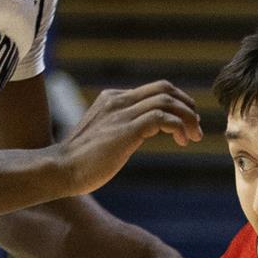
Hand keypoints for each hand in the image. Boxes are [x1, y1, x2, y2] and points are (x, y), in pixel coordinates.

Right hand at [54, 82, 200, 194]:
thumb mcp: (106, 136)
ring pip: (166, 101)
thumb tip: (142, 132)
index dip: (177, 103)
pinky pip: (161, 118)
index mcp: (113, 98)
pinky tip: (182, 141)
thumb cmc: (82, 161)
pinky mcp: (125, 130)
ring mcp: (121, 113)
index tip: (186, 124)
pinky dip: (178, 126)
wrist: (61, 169)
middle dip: (187, 105)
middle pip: (165, 88)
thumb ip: (124, 127)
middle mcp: (118, 100)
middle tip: (196, 128)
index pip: (154, 89)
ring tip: (194, 137)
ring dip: (187, 118)